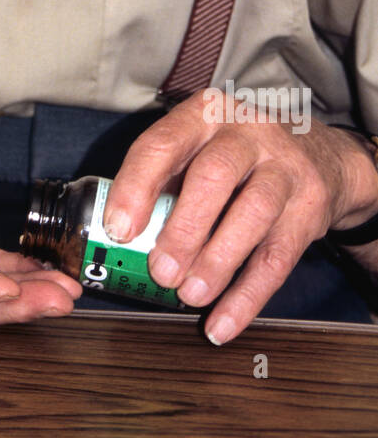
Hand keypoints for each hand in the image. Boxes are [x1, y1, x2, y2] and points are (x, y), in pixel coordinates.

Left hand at [102, 90, 377, 344]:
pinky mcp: (310, 207)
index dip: (138, 187)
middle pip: (214, 176)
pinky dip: (248, 296)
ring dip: (217, 261)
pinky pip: (279, 257)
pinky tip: (222, 323)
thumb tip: (120, 239)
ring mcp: (285, 167)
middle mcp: (247, 132)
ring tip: (190, 295)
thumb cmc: (236, 157)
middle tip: (161, 272)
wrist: (319, 154)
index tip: (119, 229)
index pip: (164, 144)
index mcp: (204, 114)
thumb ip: (164, 182)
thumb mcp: (199, 148)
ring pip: (253, 213)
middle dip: (184, 229)